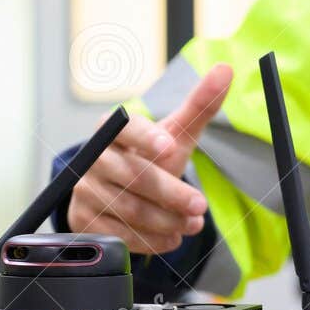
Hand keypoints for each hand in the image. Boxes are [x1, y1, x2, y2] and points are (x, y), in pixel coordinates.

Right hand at [66, 63, 233, 254]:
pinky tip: (173, 237)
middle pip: (132, 176)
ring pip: (129, 209)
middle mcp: (94, 158)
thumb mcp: (175, 133)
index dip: (146, 137)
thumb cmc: (149, 157)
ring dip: (167, 220)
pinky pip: (120, 235)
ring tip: (193, 222)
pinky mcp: (85, 220)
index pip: (125, 129)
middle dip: (171, 193)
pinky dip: (152, 240)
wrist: (116, 190)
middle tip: (200, 205)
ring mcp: (87, 190)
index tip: (170, 147)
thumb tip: (225, 69)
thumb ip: (199, 104)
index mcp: (114, 131)